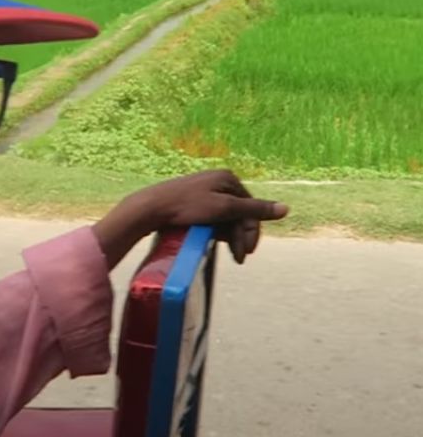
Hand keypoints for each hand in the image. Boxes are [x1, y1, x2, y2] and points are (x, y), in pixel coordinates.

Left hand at [92, 170, 288, 267]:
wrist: (150, 208)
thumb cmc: (186, 207)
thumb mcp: (223, 209)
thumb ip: (253, 210)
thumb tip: (285, 209)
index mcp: (228, 178)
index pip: (251, 208)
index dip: (251, 232)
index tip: (245, 253)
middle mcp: (219, 181)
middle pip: (240, 213)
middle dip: (241, 236)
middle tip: (238, 258)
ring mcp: (206, 190)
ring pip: (227, 217)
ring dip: (230, 236)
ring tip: (229, 254)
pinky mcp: (194, 201)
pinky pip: (214, 217)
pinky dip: (217, 230)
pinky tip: (213, 242)